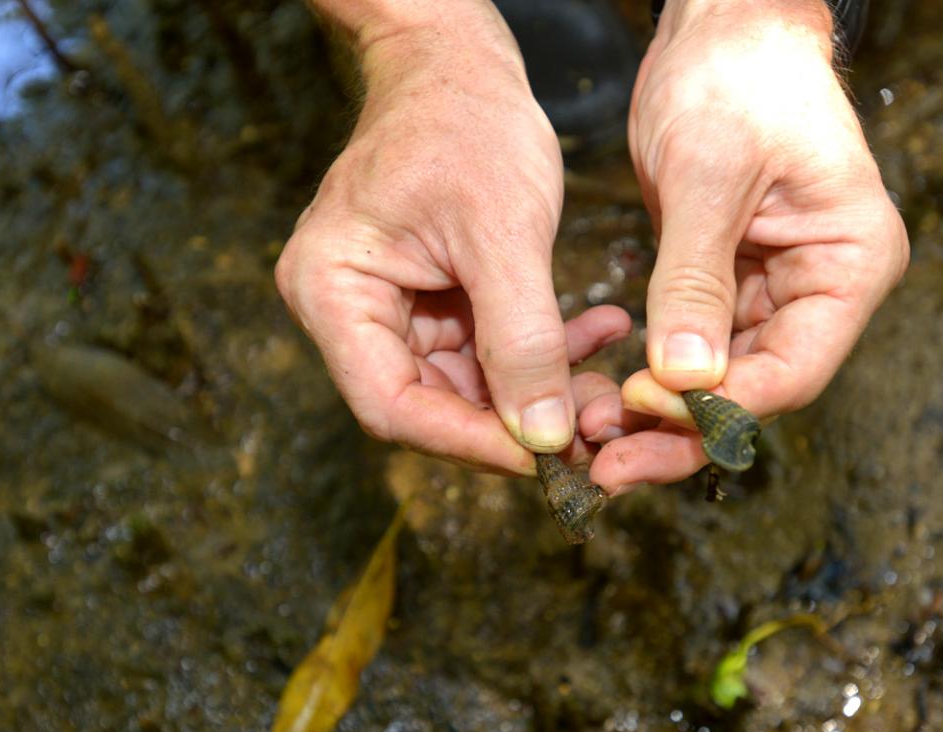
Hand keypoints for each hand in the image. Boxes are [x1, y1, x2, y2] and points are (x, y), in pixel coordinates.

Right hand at [275, 7, 628, 474]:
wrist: (459, 62)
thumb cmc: (465, 121)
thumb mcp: (502, 232)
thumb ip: (522, 339)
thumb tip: (545, 439)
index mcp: (332, 291)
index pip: (393, 405)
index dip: (471, 442)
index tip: (548, 457)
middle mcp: (346, 310)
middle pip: (427, 405)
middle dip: (516, 422)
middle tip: (597, 428)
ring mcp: (387, 308)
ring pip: (466, 386)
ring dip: (540, 390)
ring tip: (610, 386)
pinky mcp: (428, 301)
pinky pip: (485, 349)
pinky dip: (541, 349)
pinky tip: (597, 336)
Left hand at [579, 0, 908, 491]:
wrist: (722, 26)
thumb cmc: (735, 77)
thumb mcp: (711, 176)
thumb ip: (696, 280)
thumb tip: (686, 379)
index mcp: (851, 264)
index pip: (791, 369)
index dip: (718, 404)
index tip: (645, 406)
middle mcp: (824, 289)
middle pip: (757, 391)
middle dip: (683, 429)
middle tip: (610, 467)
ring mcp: (778, 291)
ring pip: (722, 382)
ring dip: (662, 414)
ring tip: (597, 443)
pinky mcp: (730, 284)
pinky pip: (697, 352)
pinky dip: (656, 378)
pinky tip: (609, 400)